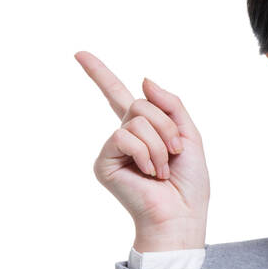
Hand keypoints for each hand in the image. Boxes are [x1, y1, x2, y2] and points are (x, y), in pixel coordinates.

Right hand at [77, 51, 209, 249]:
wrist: (182, 215)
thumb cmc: (189, 183)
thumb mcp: (188, 134)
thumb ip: (170, 104)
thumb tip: (143, 79)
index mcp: (143, 130)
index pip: (117, 96)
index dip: (99, 74)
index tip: (79, 53)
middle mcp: (124, 137)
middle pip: (141, 104)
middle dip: (166, 126)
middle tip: (175, 153)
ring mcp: (112, 149)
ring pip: (136, 120)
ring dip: (160, 144)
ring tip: (162, 170)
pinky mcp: (103, 163)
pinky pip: (124, 136)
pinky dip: (145, 153)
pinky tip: (148, 174)